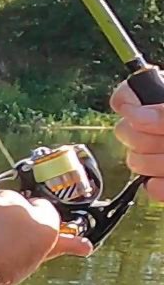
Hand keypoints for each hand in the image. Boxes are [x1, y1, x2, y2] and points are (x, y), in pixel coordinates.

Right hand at [111, 80, 163, 200]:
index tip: (144, 114)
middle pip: (124, 132)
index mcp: (159, 102)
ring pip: (136, 162)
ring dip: (160, 162)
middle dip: (150, 139)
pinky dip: (163, 185)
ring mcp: (157, 157)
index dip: (128, 103)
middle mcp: (155, 128)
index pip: (125, 96)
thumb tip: (136, 117)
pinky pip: (152, 188)